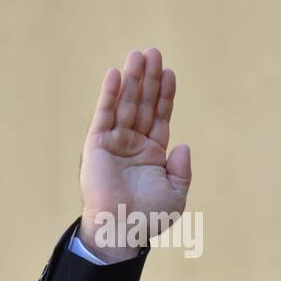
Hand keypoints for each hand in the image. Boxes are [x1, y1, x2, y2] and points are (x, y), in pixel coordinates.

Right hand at [78, 48, 190, 262]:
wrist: (123, 229)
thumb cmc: (150, 217)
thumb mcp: (176, 192)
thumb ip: (182, 168)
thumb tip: (183, 144)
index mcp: (154, 152)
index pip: (161, 116)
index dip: (166, 95)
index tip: (170, 73)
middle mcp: (135, 142)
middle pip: (144, 103)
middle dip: (149, 79)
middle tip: (154, 52)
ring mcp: (116, 141)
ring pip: (126, 104)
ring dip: (132, 79)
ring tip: (138, 55)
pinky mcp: (97, 143)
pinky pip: (104, 114)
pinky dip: (110, 95)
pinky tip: (116, 75)